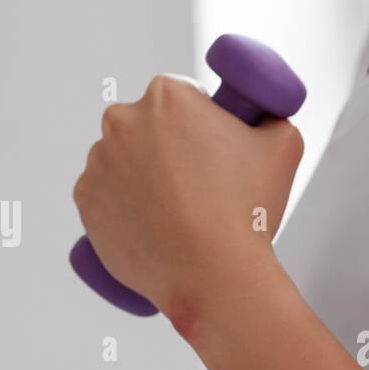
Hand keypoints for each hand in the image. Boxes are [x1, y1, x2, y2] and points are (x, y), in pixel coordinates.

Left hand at [72, 74, 303, 328]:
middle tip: (200, 187)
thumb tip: (263, 115)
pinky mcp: (86, 202)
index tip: (215, 154)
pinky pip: (105, 197)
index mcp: (167, 95)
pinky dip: (124, 208)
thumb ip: (272, 115)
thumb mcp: (283, 145)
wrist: (212, 274)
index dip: (204, 125)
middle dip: (169, 149)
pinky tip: (156, 228)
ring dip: (144, 178)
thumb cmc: (247, 212)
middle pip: (148, 127)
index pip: (183, 98)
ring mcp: (98, 162)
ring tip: (179, 214)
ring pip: (123, 162)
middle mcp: (122, 120)